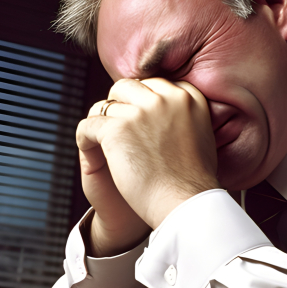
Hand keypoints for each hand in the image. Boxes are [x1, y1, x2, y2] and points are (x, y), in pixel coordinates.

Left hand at [76, 78, 218, 253]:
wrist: (185, 203)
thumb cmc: (191, 180)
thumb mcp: (202, 135)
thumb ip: (184, 115)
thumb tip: (168, 105)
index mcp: (187, 97)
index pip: (154, 84)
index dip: (140, 99)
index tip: (136, 117)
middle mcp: (165, 98)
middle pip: (127, 87)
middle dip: (118, 104)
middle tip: (116, 128)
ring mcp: (140, 112)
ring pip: (105, 105)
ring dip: (101, 123)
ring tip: (101, 142)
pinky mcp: (118, 129)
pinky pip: (89, 124)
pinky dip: (84, 136)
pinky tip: (88, 147)